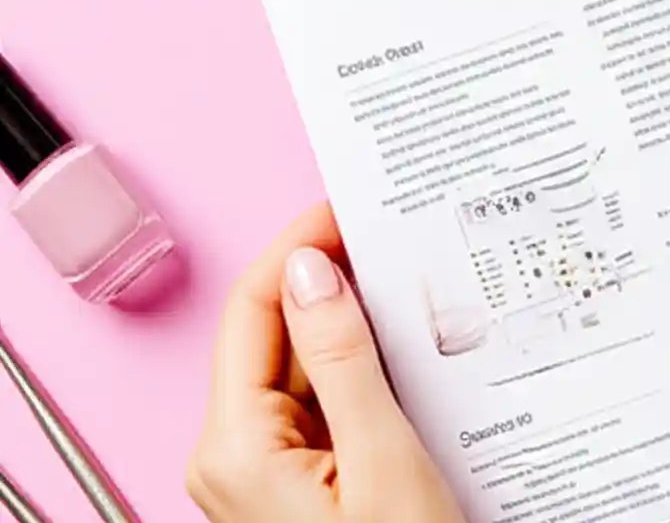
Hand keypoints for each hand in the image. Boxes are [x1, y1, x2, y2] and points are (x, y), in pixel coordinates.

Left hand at [187, 204, 464, 522]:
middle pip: (276, 339)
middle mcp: (234, 455)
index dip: (296, 252)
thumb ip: (343, 361)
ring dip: (352, 332)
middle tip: (391, 245)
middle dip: (332, 287)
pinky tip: (402, 357)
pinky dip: (360, 375)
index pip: (251, 312)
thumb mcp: (382, 459)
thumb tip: (313, 269)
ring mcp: (263, 470)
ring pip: (304, 371)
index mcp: (236, 446)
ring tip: (409, 294)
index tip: (343, 213)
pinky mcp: (297, 482)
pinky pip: (322, 405)